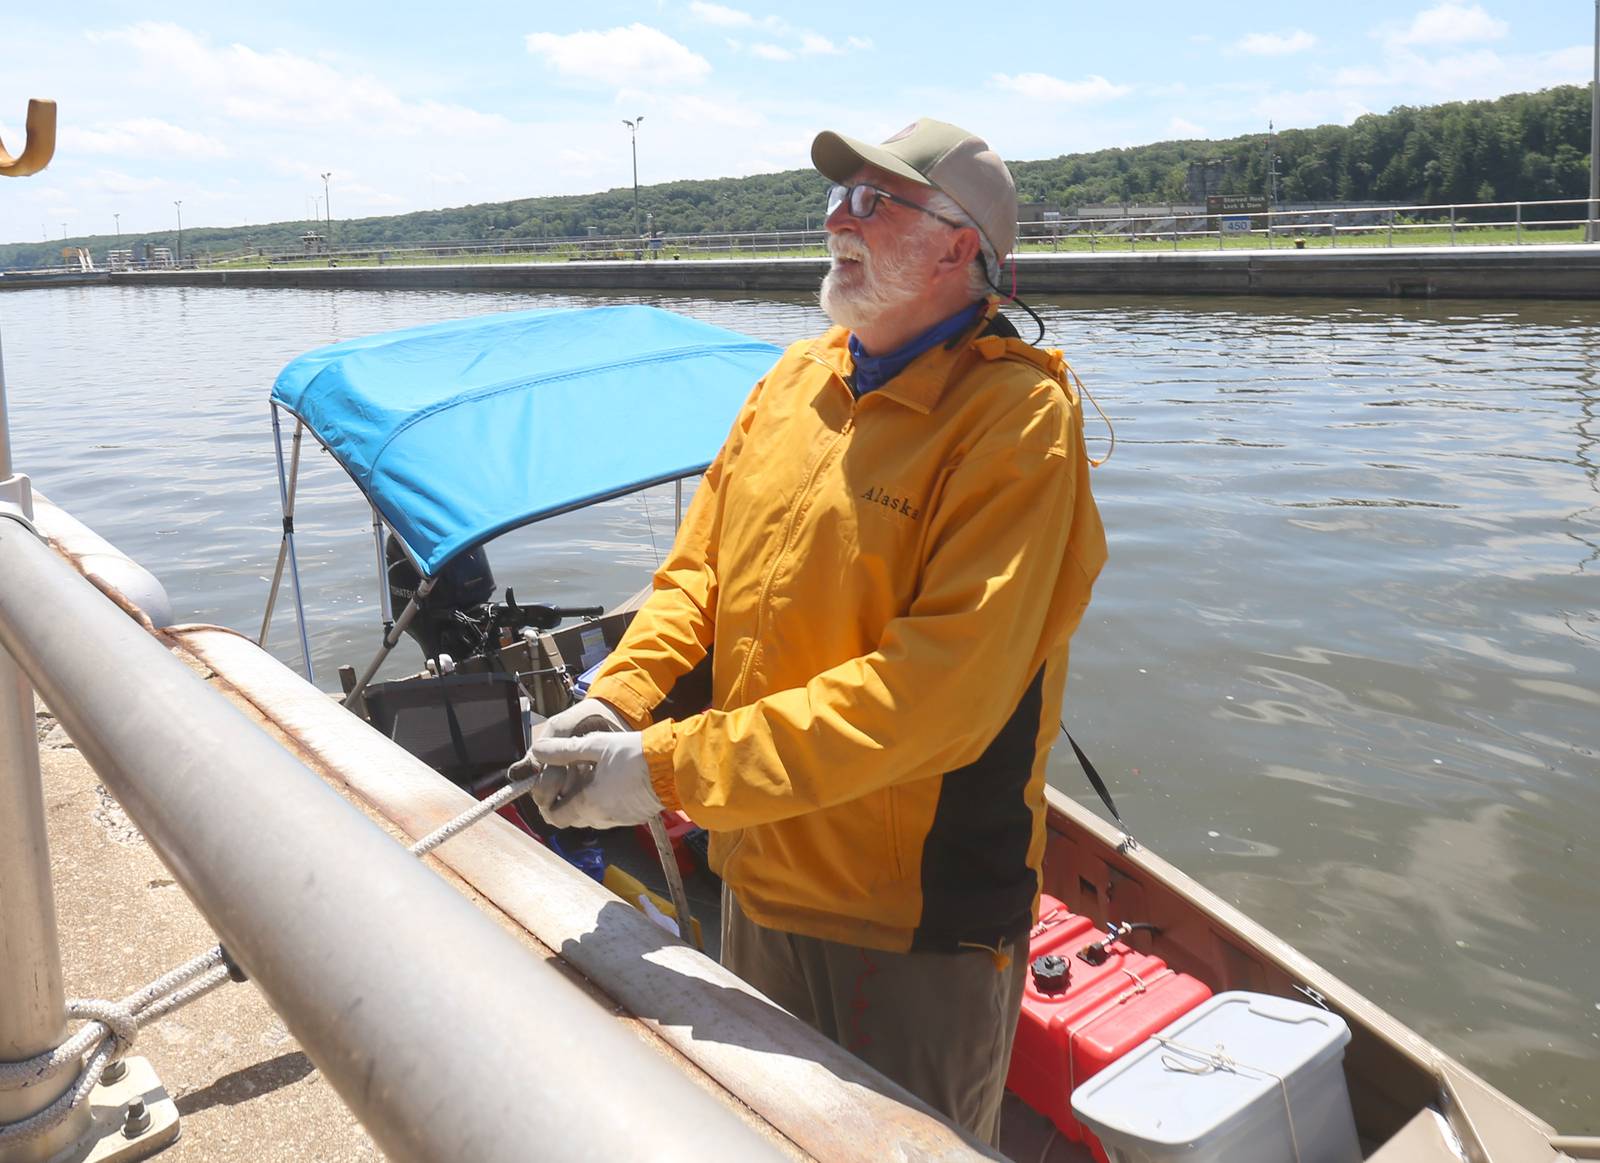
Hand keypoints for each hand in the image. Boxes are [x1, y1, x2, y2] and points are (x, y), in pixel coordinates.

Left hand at [508, 698, 629, 819]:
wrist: (674, 767)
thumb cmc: (636, 755)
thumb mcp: (597, 746)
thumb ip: (565, 750)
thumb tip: (538, 750)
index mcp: (588, 804)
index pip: (554, 817)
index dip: (546, 803)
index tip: (549, 786)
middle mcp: (601, 818)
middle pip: (571, 817)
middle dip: (564, 800)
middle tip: (568, 776)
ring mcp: (618, 820)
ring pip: (590, 816)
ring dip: (584, 801)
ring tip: (589, 776)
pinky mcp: (633, 818)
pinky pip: (609, 814)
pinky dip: (602, 802)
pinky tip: (609, 781)